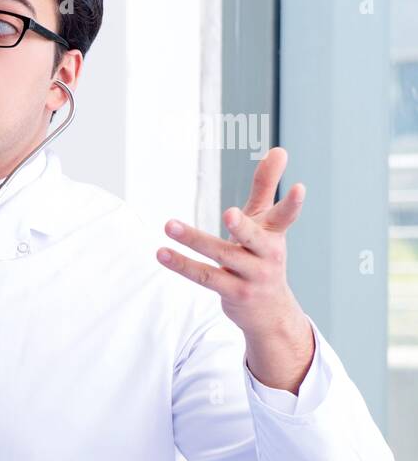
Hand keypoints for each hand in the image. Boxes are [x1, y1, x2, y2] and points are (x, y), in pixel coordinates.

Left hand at [156, 146, 314, 391]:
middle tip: (230, 213)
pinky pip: (204, 276)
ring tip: (168, 225)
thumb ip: (266, 186)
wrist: (270, 312)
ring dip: (193, 241)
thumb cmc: (263, 256)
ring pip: (221, 257)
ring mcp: (251, 277)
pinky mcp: (233, 293)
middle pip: (254, 239)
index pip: (285, 216)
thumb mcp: (265, 222)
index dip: (292, 204)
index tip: (298, 187)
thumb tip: (279, 149)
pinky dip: (182, 265)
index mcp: (275, 234)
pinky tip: (161, 252)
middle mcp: (267, 255)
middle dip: (243, 227)